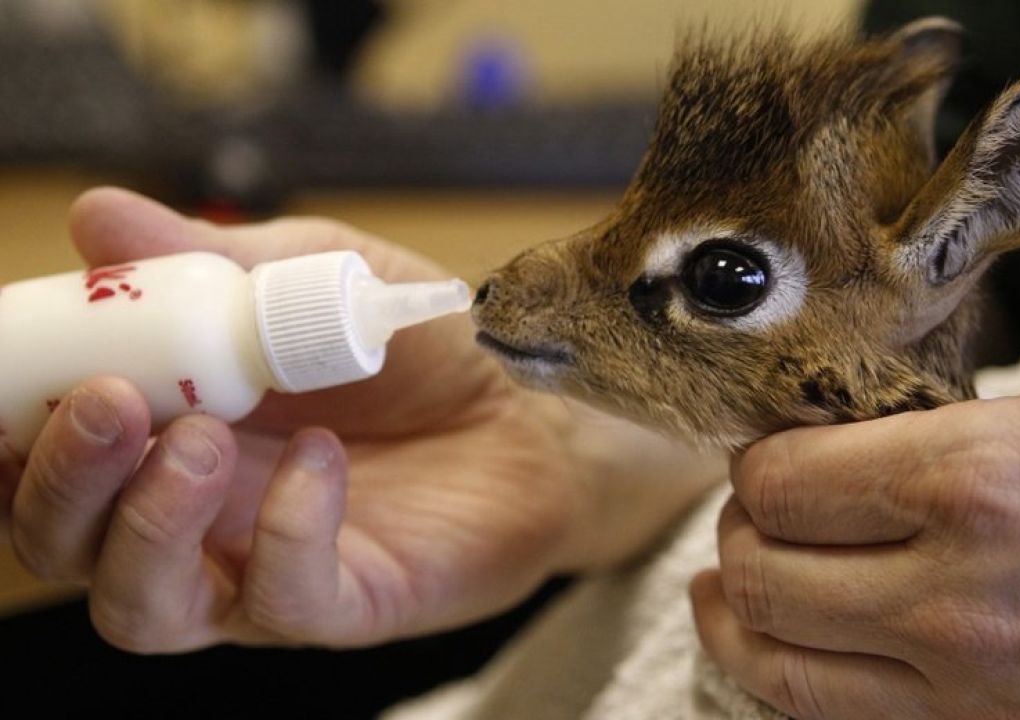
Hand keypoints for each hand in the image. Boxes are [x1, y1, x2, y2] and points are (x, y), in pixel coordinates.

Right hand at [1, 188, 715, 651]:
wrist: (535, 402)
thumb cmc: (411, 347)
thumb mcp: (313, 276)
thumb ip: (208, 259)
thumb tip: (96, 218)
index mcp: (164, 434)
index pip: (39, 463)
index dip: (7, 433)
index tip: (16, 371)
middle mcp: (194, 516)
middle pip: (65, 545)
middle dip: (61, 478)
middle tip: (108, 399)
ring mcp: (262, 569)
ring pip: (142, 605)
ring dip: (144, 523)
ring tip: (203, 436)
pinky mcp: (346, 604)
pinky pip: (282, 598)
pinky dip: (283, 530)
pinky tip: (324, 457)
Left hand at [692, 335, 1019, 717]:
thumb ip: (981, 407)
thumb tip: (901, 428)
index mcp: (974, 478)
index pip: (784, 481)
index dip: (757, 459)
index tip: (770, 450)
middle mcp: (954, 593)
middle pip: (762, 574)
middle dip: (739, 533)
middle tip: (752, 510)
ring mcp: (975, 686)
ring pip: (783, 669)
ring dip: (736, 620)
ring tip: (724, 589)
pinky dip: (796, 685)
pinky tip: (792, 654)